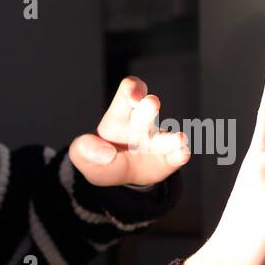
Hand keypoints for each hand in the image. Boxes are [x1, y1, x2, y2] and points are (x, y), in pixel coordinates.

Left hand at [68, 76, 190, 186]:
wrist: (119, 175)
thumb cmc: (102, 158)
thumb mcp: (83, 156)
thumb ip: (84, 151)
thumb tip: (105, 153)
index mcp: (121, 115)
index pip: (129, 92)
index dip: (133, 89)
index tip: (132, 96)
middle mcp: (142, 123)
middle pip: (148, 108)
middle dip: (149, 106)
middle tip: (151, 103)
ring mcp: (158, 141)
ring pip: (168, 136)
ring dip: (173, 137)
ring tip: (179, 139)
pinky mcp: (169, 159)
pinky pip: (177, 155)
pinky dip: (180, 154)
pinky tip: (181, 154)